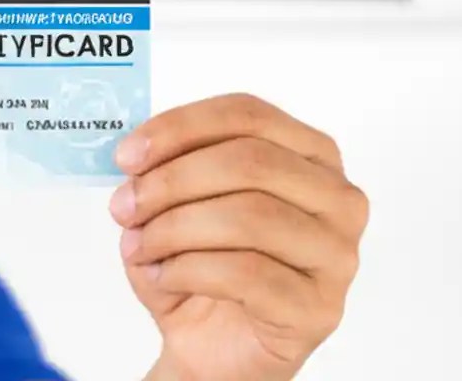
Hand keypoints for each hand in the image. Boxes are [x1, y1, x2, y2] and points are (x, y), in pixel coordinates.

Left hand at [108, 93, 368, 380]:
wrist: (211, 346)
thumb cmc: (200, 265)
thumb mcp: (175, 204)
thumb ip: (164, 168)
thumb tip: (135, 157)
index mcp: (310, 154)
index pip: (248, 114)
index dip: (181, 128)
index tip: (127, 156)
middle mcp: (337, 199)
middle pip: (250, 162)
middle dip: (171, 181)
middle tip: (124, 206)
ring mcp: (336, 256)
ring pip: (250, 217)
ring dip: (173, 229)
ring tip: (137, 246)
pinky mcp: (318, 309)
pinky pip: (247, 274)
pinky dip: (188, 270)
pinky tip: (163, 277)